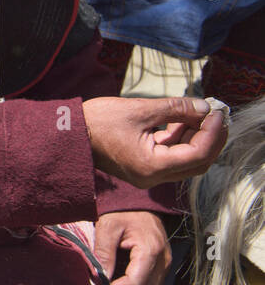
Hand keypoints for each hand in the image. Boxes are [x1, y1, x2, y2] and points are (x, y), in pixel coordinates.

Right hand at [82, 96, 226, 188]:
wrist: (68, 134)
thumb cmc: (97, 121)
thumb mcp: (139, 110)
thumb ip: (175, 109)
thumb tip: (205, 107)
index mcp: (151, 166)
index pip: (197, 153)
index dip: (212, 132)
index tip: (217, 111)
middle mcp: (152, 177)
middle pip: (197, 162)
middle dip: (211, 138)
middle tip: (217, 114)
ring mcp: (147, 174)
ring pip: (186, 161)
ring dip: (197, 138)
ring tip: (201, 113)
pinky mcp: (143, 167)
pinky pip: (171, 157)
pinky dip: (181, 140)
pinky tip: (182, 120)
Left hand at [93, 210, 171, 284]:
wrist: (138, 202)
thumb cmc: (121, 212)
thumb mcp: (107, 227)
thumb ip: (104, 253)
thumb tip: (99, 279)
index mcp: (150, 250)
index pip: (135, 284)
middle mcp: (163, 261)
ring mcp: (166, 265)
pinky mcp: (162, 266)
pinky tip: (118, 284)